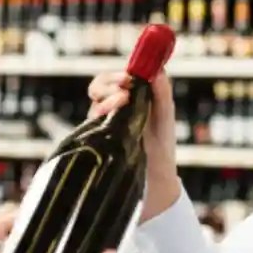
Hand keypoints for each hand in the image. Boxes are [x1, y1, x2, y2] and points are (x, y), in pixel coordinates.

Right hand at [87, 70, 180, 220]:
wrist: (156, 183)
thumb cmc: (161, 150)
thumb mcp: (165, 119)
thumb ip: (162, 94)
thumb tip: (158, 69)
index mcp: (127, 101)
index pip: (112, 81)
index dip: (115, 77)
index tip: (128, 80)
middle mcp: (110, 112)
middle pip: (97, 90)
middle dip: (107, 86)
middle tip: (123, 94)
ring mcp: (101, 129)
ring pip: (92, 108)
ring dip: (104, 103)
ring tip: (121, 106)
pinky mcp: (95, 146)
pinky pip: (87, 131)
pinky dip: (96, 124)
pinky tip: (108, 125)